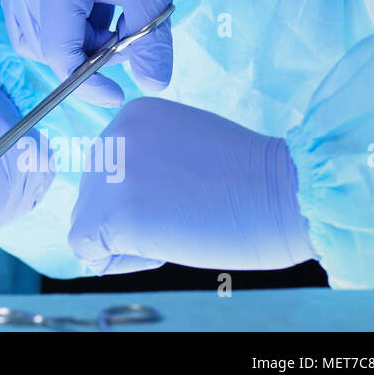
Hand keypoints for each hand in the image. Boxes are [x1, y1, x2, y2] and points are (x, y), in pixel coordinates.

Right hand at [1, 0, 193, 106]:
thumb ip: (151, 44)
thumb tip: (153, 86)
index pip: (60, 52)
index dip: (88, 82)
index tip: (119, 95)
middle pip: (50, 51)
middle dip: (90, 56)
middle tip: (128, 36)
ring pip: (40, 46)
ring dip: (79, 47)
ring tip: (112, 22)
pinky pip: (33, 33)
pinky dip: (66, 36)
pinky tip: (94, 17)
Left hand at [68, 97, 314, 274]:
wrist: (287, 193)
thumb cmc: (251, 180)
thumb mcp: (183, 148)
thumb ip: (145, 159)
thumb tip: (117, 194)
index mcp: (131, 114)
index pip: (108, 168)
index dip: (142, 194)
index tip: (185, 191)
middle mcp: (111, 135)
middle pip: (91, 193)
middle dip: (130, 216)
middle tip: (184, 212)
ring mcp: (108, 172)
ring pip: (87, 221)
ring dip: (127, 238)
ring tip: (178, 225)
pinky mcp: (111, 212)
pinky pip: (86, 248)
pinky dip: (119, 260)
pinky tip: (163, 246)